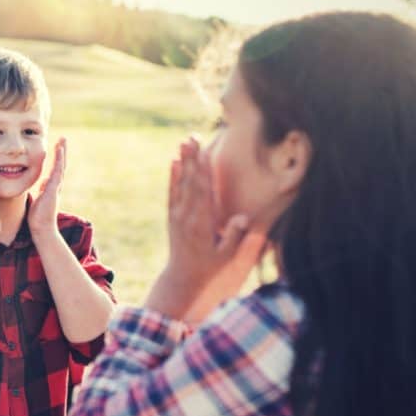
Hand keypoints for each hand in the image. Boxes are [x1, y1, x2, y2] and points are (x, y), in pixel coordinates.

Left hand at [28, 137, 65, 235]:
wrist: (42, 228)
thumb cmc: (38, 216)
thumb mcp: (38, 199)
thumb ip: (41, 190)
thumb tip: (42, 182)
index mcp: (51, 186)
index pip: (55, 168)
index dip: (56, 157)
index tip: (56, 146)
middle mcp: (56, 184)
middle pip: (60, 164)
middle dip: (62, 151)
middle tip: (63, 138)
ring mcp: (56, 186)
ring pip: (60, 165)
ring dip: (62, 152)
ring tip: (63, 139)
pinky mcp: (54, 188)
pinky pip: (57, 171)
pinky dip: (59, 160)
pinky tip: (59, 150)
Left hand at [161, 136, 265, 322]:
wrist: (183, 278)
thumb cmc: (210, 267)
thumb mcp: (226, 257)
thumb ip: (234, 237)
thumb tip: (242, 217)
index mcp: (202, 224)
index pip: (204, 192)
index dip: (204, 172)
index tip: (205, 153)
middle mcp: (187, 216)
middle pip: (190, 182)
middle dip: (192, 159)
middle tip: (192, 137)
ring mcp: (178, 215)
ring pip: (180, 183)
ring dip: (183, 161)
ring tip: (185, 141)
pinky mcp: (172, 216)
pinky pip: (172, 192)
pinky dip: (173, 177)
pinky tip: (174, 162)